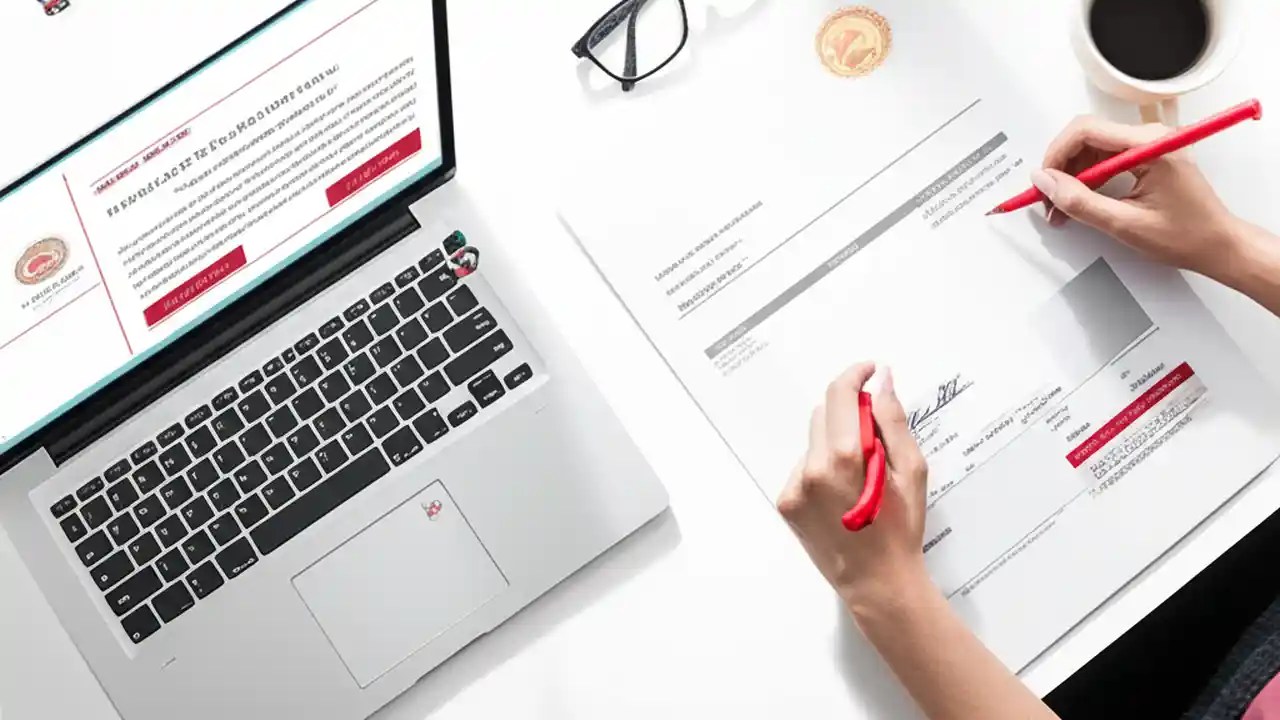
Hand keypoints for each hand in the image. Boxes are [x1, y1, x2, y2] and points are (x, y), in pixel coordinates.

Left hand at [776, 363, 930, 612]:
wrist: (877, 582)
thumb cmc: (901, 530)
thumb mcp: (911, 472)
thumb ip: (893, 422)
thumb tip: (883, 383)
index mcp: (843, 457)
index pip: (840, 394)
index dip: (856, 375)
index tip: (870, 371)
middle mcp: (811, 468)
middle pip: (825, 414)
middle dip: (850, 416)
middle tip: (876, 442)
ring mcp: (795, 486)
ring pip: (814, 442)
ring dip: (835, 445)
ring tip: (860, 480)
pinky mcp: (786, 502)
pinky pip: (804, 468)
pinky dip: (822, 470)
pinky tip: (842, 495)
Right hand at [1033, 116, 1242, 279]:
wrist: (1218, 245)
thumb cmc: (1186, 235)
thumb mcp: (1124, 224)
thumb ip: (1080, 201)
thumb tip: (1046, 182)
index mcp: (1150, 145)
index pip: (1087, 130)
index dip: (1056, 155)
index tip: (1043, 181)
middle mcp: (1150, 137)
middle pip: (1087, 136)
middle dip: (1062, 168)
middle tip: (1048, 199)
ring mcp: (1149, 145)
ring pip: (1093, 148)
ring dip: (1072, 176)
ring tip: (1062, 207)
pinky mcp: (1147, 156)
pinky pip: (1106, 158)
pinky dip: (1088, 179)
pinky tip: (1081, 200)